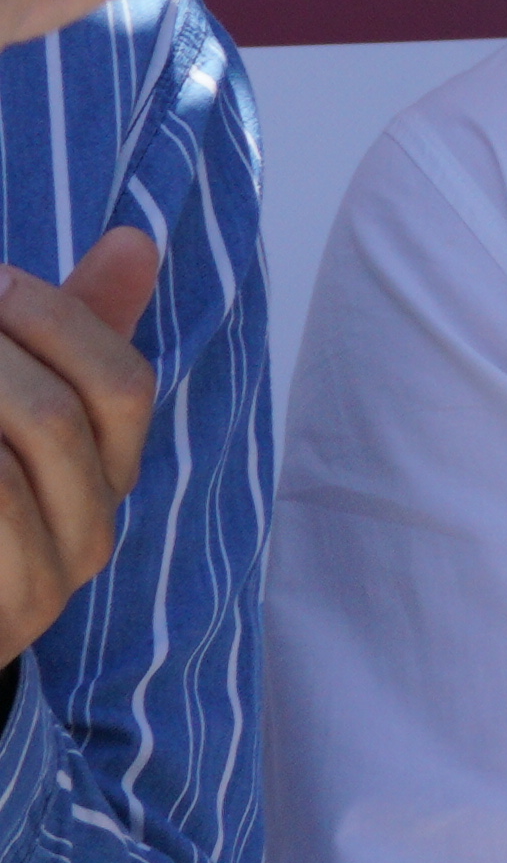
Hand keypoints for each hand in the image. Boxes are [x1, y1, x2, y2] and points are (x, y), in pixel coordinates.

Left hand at [0, 224, 160, 674]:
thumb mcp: (19, 406)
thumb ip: (76, 331)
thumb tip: (136, 240)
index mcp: (108, 476)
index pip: (123, 384)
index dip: (57, 321)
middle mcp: (92, 533)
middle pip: (60, 417)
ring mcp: (44, 587)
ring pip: (7, 472)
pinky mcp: (2, 621)